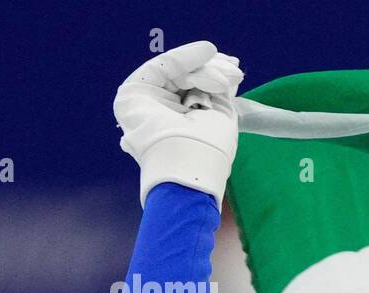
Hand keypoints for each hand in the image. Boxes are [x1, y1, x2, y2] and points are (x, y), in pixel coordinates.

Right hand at [113, 41, 243, 208]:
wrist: (189, 164)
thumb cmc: (210, 148)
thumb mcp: (221, 112)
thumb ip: (218, 88)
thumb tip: (228, 66)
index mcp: (180, 122)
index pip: (194, 90)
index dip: (213, 76)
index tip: (235, 71)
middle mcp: (160, 113)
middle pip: (184, 78)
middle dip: (211, 70)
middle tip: (234, 72)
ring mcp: (145, 103)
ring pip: (175, 71)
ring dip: (203, 70)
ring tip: (223, 80)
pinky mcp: (132, 95)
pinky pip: (161, 67)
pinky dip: (185, 58)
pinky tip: (207, 52)